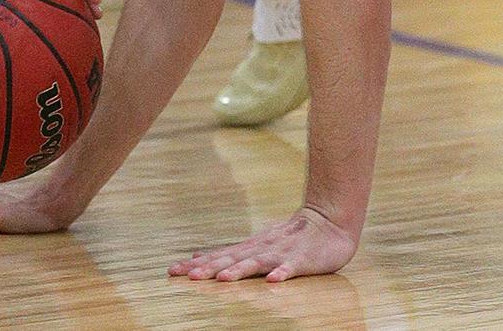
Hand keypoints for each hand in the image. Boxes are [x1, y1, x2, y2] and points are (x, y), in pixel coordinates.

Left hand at [168, 206, 358, 282]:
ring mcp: (281, 253)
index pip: (218, 256)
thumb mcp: (256, 243)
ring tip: (225, 279)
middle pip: (232, 259)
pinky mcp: (302, 260)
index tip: (173, 272)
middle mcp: (261, 249)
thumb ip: (230, 253)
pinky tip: (274, 281)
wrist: (328, 220)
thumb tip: (198, 258)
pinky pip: (291, 267)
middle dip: (211, 269)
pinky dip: (282, 273)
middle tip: (190, 277)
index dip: (197, 264)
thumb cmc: (290, 236)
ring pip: (258, 262)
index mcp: (250, 248)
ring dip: (241, 270)